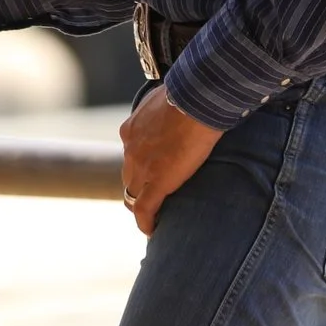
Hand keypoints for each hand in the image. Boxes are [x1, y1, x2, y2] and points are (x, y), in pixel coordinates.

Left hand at [119, 85, 222, 235]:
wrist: (196, 100)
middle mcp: (130, 149)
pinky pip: (144, 209)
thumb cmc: (190, 94)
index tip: (151, 172)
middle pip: (129, 176)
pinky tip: (152, 230)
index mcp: (132, 130)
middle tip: (154, 196)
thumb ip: (165, 111)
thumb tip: (177, 109)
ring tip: (154, 215)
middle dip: (139, 187)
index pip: (132, 155)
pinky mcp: (156, 182)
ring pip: (133, 194)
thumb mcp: (168, 100)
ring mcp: (141, 167)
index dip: (140, 166)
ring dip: (142, 204)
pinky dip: (146, 222)